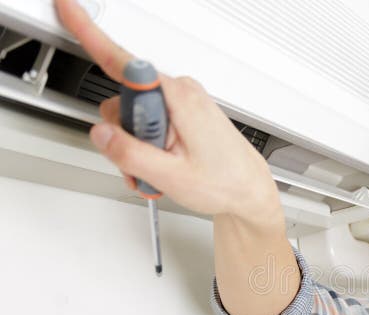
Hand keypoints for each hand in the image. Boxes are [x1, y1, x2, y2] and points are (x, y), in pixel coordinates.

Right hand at [54, 0, 283, 229]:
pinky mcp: (182, 112)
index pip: (123, 63)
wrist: (249, 191)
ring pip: (132, 118)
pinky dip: (148, 148)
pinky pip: (148, 124)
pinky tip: (163, 166)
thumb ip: (130, 153)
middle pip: (121, 103)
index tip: (68, 7)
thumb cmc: (225, 183)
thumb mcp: (172, 176)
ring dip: (137, 148)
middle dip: (125, 138)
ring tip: (162, 170)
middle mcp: (179, 91)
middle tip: (153, 164)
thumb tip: (100, 133)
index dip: (90, 34)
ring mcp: (181, 101)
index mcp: (177, 97)